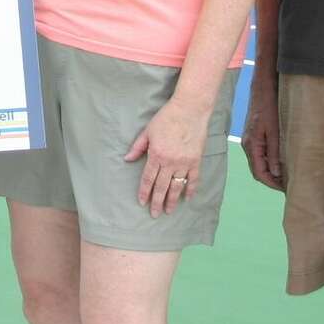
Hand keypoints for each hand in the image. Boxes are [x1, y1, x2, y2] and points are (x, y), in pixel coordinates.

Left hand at [125, 99, 207, 216]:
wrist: (190, 109)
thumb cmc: (167, 117)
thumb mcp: (148, 130)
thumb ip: (138, 147)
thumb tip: (127, 159)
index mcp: (156, 154)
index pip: (148, 178)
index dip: (144, 192)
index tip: (142, 202)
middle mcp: (170, 162)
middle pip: (162, 186)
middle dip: (157, 201)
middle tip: (155, 214)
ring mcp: (184, 162)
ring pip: (177, 186)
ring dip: (173, 200)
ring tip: (169, 211)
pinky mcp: (196, 160)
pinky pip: (193, 179)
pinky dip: (191, 189)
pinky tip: (188, 198)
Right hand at [240, 81, 285, 190]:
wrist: (263, 86)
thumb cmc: (269, 106)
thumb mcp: (275, 130)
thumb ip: (274, 152)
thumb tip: (276, 174)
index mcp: (252, 145)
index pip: (259, 173)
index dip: (272, 184)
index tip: (287, 189)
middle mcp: (248, 144)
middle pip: (258, 170)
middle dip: (272, 180)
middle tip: (289, 186)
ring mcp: (250, 139)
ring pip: (259, 163)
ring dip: (271, 172)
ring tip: (287, 176)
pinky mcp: (255, 134)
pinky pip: (260, 154)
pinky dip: (269, 162)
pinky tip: (281, 161)